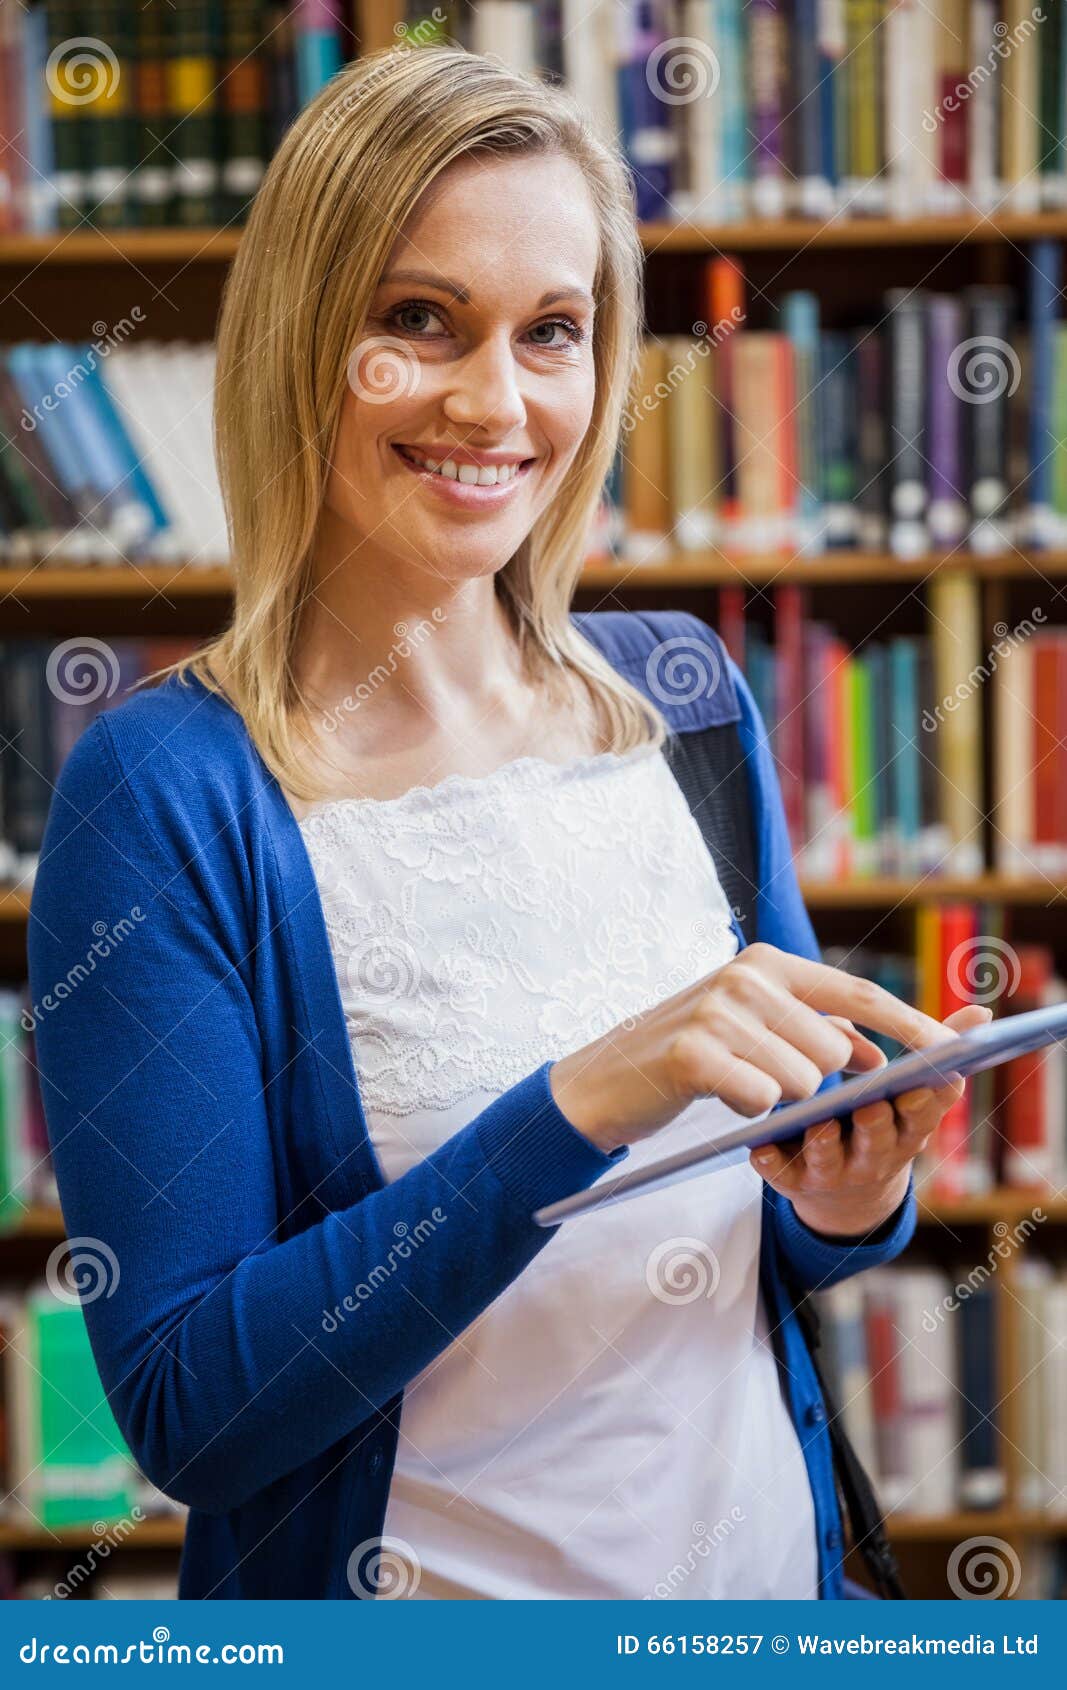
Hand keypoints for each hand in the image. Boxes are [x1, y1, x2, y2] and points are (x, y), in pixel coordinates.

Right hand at [548, 941, 960, 1153]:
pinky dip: (747, 1110)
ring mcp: (718, 1011)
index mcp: (767, 964)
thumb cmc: (686, 1057)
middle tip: (766, 1079)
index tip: (954, 1050)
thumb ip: (814, 1033)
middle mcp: (747, 978)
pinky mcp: (694, 1052)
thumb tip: (878, 1054)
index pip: (858, 994)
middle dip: (816, 1082)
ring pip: (803, 1081)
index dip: (910, 1025)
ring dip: (777, 1099)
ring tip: (733, 1082)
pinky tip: (717, 1096)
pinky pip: (761, 1098)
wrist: (602, 1081)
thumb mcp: (753, 1030)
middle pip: (834, 1052)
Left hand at [748, 1004, 992, 1235]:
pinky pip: (783, 1175)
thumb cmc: (873, 1116)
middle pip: (881, 1140)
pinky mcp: (794, 1180)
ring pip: (832, 1159)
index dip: (928, 1099)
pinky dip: (774, 1164)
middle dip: (878, 1124)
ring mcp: (834, 1171)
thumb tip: (984, 1014)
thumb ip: (934, 1046)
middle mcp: (875, 1154)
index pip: (926, 1113)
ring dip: (827, 1143)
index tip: (927, 1079)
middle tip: (870, 1106)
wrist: (838, 1187)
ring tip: (817, 1124)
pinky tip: (761, 1149)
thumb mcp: (906, 1086)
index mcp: (906, 1127)